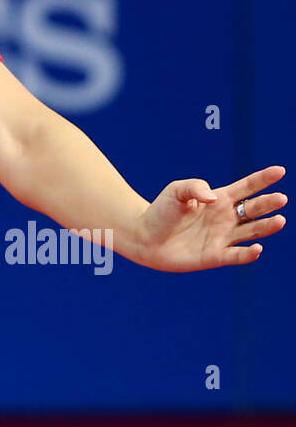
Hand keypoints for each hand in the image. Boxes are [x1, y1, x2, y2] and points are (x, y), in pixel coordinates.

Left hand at [136, 165, 286, 271]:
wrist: (144, 236)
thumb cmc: (162, 211)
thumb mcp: (176, 190)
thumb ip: (195, 188)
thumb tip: (214, 198)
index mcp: (219, 199)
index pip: (246, 188)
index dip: (263, 179)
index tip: (280, 171)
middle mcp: (226, 218)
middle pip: (253, 209)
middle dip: (268, 204)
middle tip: (281, 198)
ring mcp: (222, 237)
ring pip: (251, 232)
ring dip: (266, 227)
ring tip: (280, 220)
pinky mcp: (215, 256)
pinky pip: (236, 255)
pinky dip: (248, 254)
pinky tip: (257, 249)